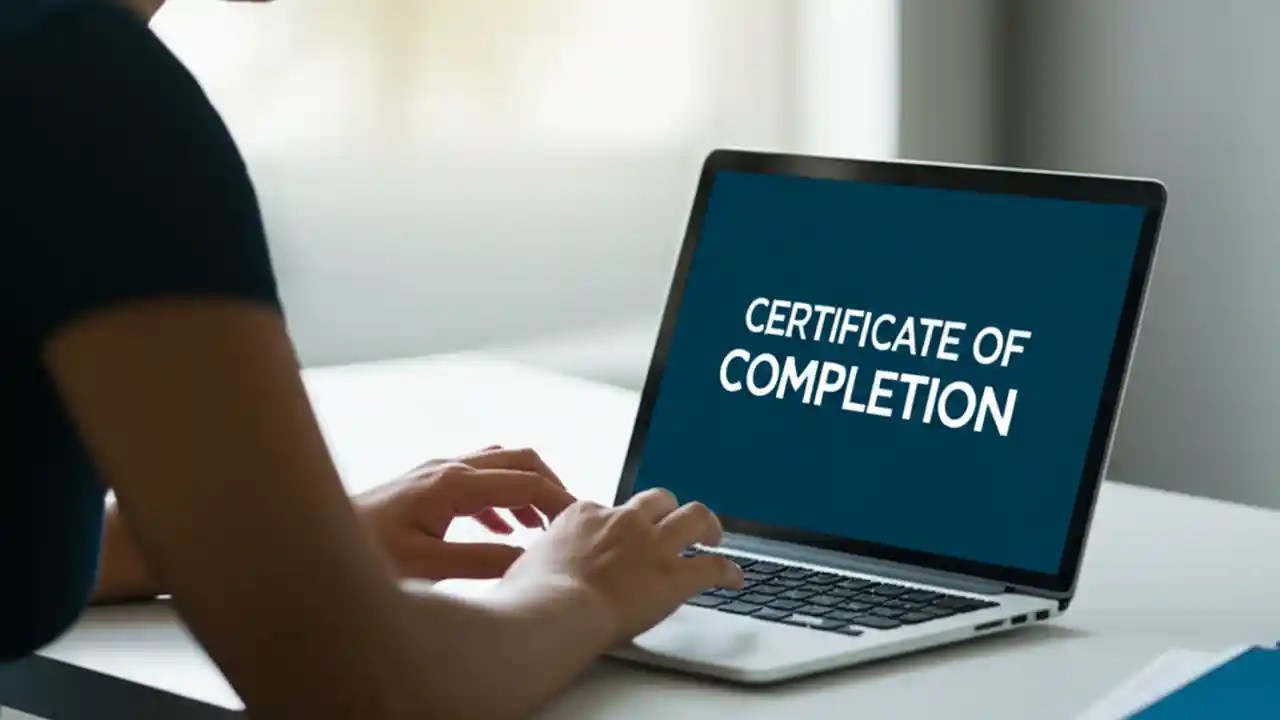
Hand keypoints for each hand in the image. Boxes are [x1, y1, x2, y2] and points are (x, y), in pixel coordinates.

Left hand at [354, 446, 575, 579]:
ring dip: (527, 488)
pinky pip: (479, 479)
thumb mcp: (427, 568)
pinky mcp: (424, 485)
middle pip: (520, 459)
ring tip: (545, 525)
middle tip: (571, 520)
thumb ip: (483, 560)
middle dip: (551, 486)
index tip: (580, 526)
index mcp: (454, 483)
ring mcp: (435, 472)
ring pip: (500, 465)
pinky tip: (504, 529)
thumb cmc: (361, 555)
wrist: (308, 543)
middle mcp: (447, 468)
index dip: (560, 501)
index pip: (526, 482)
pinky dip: (503, 498)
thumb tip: (530, 557)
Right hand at [498, 488, 744, 645]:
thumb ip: (539, 561)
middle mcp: (623, 521)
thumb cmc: (530, 597)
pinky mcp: (675, 575)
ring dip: (708, 525)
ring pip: (694, 517)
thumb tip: (531, 572)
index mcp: (585, 515)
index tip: (619, 537)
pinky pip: (713, 566)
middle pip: (657, 499)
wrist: (553, 614)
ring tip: (714, 535)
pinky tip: (734, 578)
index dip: (617, 525)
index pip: (609, 510)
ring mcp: (652, 545)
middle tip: (673, 523)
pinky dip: (728, 571)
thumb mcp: (525, 564)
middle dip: (667, 509)